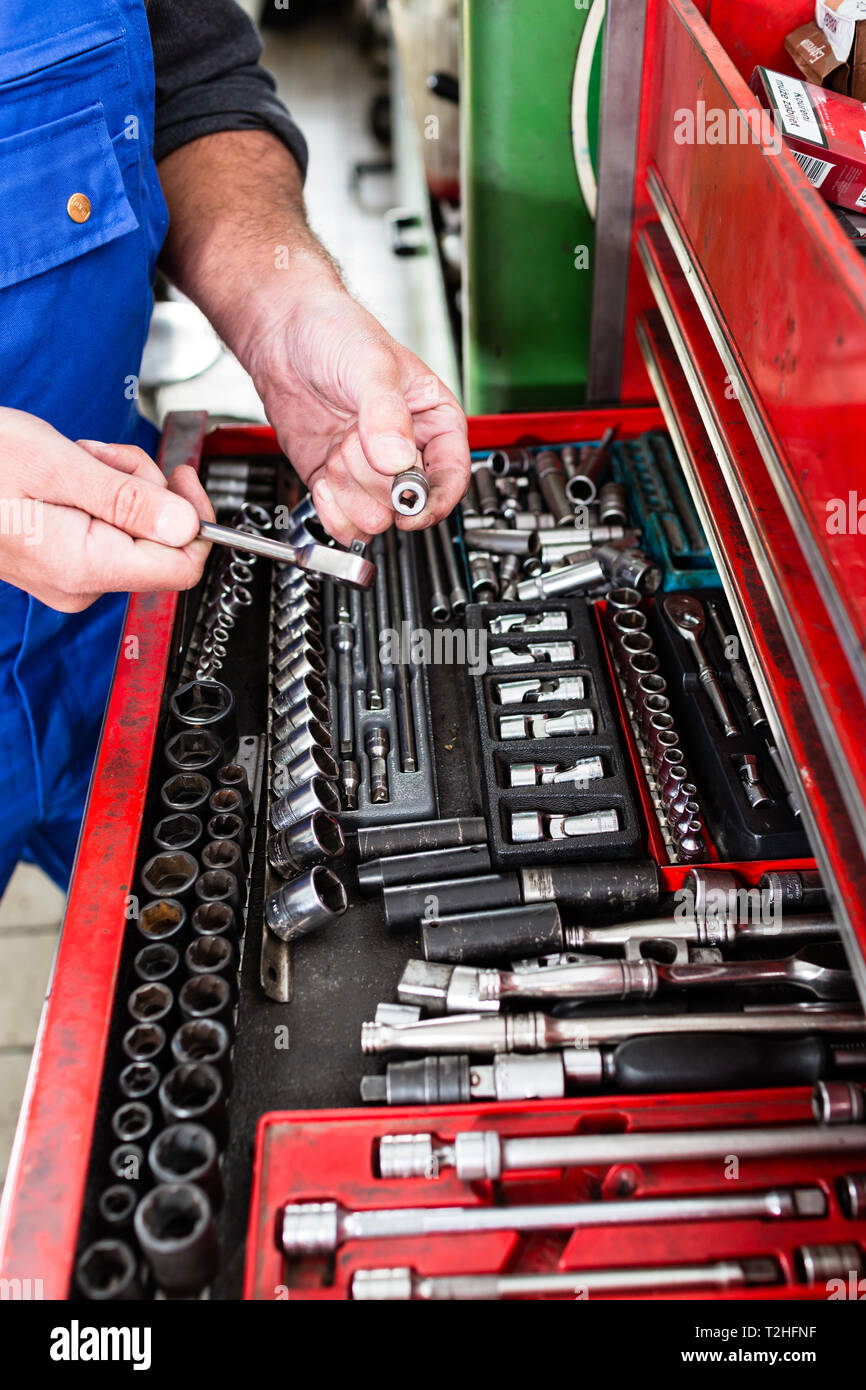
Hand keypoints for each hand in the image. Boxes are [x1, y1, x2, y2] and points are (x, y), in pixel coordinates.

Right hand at [0, 408, 212, 612]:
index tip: (182, 476)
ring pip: (133, 528)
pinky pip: (105, 528)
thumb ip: (128, 499)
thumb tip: (188, 526)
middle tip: (99, 455)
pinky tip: (64, 475)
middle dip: (142, 486)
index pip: (182, 567)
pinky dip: (97, 493)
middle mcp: (81, 584)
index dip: (195, 519)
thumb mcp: (58, 466)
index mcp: (85, 567)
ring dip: (116, 483)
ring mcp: (70, 575)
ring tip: (74, 460)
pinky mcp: (62, 560)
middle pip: (158, 540)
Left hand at [248, 280, 469, 544]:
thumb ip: (386, 413)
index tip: (409, 509)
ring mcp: (368, 470)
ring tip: (337, 448)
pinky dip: (330, 509)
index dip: (432, 500)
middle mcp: (404, 452)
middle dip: (374, 480)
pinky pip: (342, 521)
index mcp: (433, 422)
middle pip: (404, 502)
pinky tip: (323, 476)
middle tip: (354, 441)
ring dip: (348, 489)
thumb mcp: (370, 364)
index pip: (451, 477)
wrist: (282, 332)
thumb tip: (397, 459)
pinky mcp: (336, 482)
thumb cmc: (336, 331)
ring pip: (372, 516)